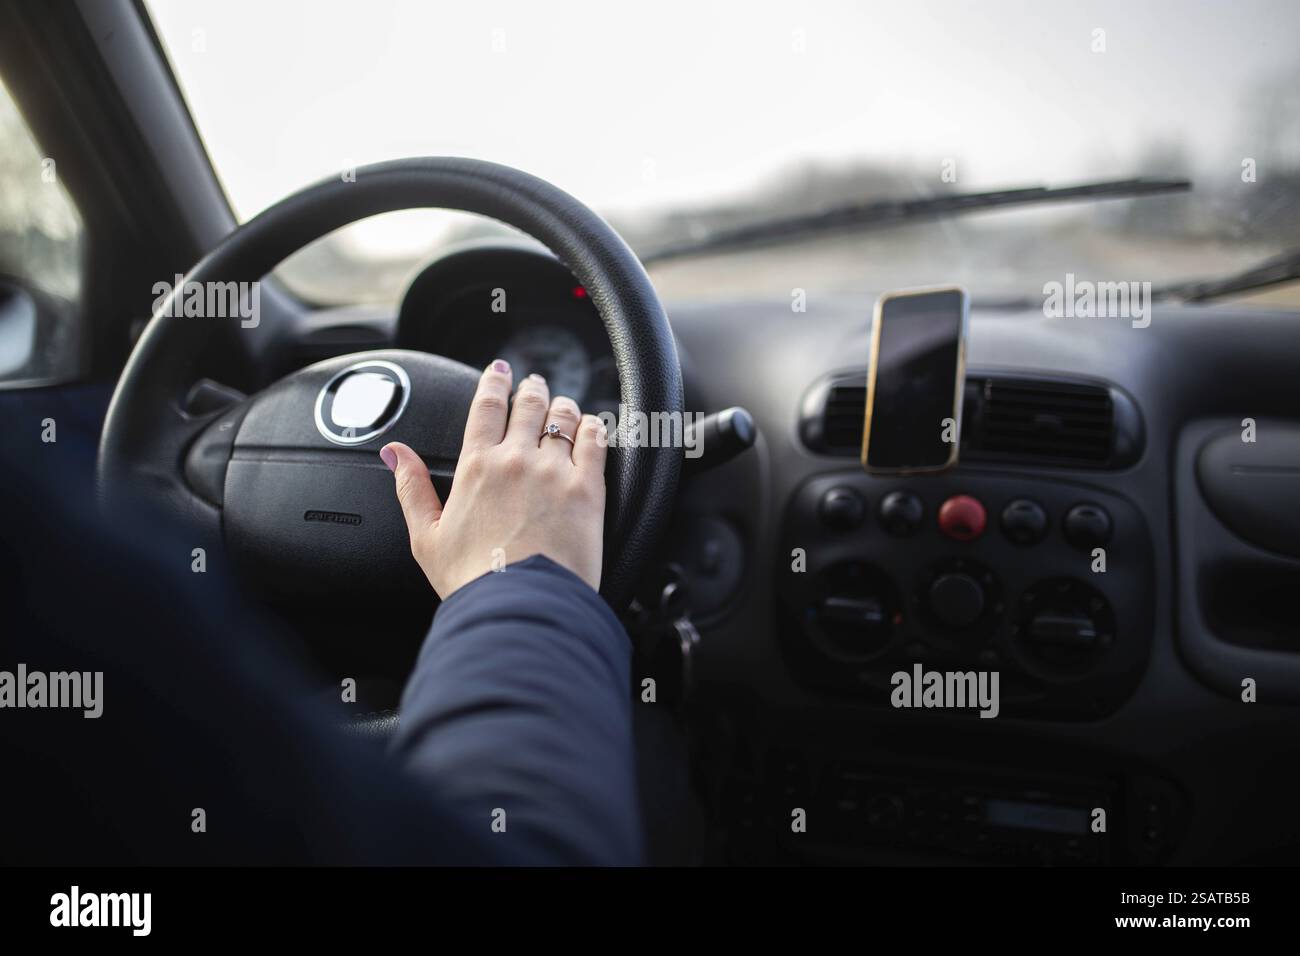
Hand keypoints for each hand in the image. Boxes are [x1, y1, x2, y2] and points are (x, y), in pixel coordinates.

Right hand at [380, 359, 607, 598]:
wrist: (520, 606)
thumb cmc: (473, 580)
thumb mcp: (426, 537)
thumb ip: (411, 488)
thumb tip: (394, 454)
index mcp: (476, 467)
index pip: (486, 406)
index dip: (494, 382)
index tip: (500, 371)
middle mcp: (516, 459)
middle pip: (529, 404)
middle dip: (532, 390)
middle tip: (535, 387)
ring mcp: (555, 471)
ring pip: (564, 417)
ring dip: (563, 406)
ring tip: (564, 406)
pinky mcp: (588, 489)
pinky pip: (596, 441)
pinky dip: (594, 427)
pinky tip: (594, 426)